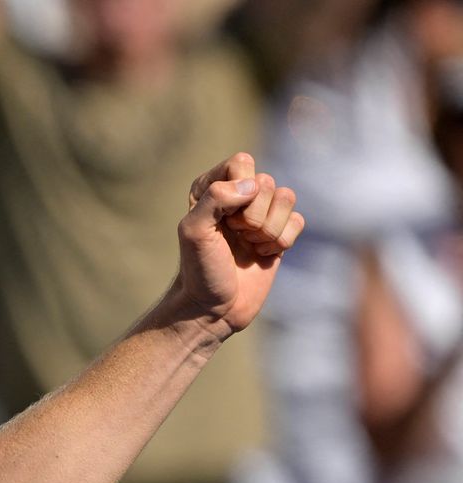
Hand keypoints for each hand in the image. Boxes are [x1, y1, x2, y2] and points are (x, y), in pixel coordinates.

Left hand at [175, 152, 304, 335]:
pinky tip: (262, 254)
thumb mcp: (194, 232)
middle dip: (253, 216)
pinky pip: (298, 220)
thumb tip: (253, 185)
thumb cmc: (199, 270)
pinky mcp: (278, 233)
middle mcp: (237, 196)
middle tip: (236, 238)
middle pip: (267, 182)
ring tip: (249, 246)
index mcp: (210, 188)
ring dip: (269, 229)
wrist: (213, 309)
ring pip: (287, 197)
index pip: (241, 163)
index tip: (225, 219)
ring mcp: (260, 214)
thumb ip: (214, 199)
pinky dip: (282, 241)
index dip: (240, 189)